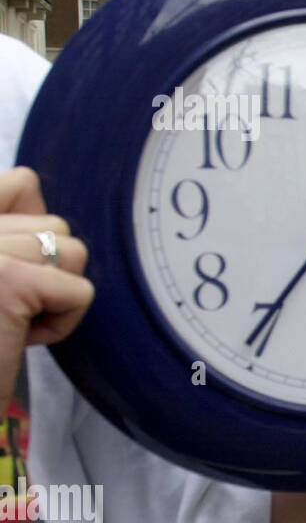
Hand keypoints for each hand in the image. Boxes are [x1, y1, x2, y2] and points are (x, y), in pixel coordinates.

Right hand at [0, 168, 94, 409]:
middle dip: (44, 272)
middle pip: (54, 222)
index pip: (21, 181)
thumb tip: (31, 183)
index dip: (28, 227)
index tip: (9, 276)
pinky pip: (81, 290)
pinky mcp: (7, 282)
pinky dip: (64, 323)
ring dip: (54, 296)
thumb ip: (3, 225)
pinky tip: (17, 341)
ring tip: (5, 323)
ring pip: (73, 251)